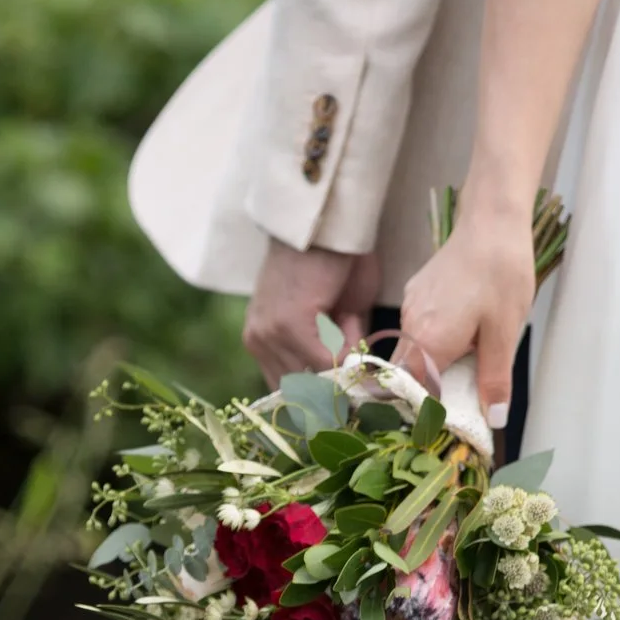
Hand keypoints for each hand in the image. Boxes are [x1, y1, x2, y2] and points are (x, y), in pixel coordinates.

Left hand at [244, 241, 379, 385]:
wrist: (327, 220)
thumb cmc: (334, 262)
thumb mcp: (336, 319)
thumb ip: (336, 353)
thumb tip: (352, 384)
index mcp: (263, 343)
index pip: (290, 394)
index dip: (324, 399)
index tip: (353, 396)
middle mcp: (258, 343)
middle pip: (303, 393)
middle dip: (337, 384)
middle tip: (361, 360)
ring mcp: (269, 335)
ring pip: (316, 379)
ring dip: (344, 360)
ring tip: (350, 320)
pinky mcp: (287, 325)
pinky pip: (325, 360)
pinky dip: (347, 347)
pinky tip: (348, 316)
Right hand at [395, 189, 536, 428]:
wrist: (493, 220)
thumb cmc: (501, 273)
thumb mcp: (505, 333)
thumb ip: (495, 379)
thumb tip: (494, 420)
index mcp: (427, 342)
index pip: (413, 392)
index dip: (426, 411)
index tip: (444, 423)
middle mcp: (409, 326)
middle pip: (410, 374)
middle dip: (431, 390)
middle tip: (460, 399)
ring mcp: (410, 307)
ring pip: (415, 350)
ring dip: (436, 363)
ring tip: (468, 364)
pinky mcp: (416, 292)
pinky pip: (419, 328)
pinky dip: (436, 340)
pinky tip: (464, 331)